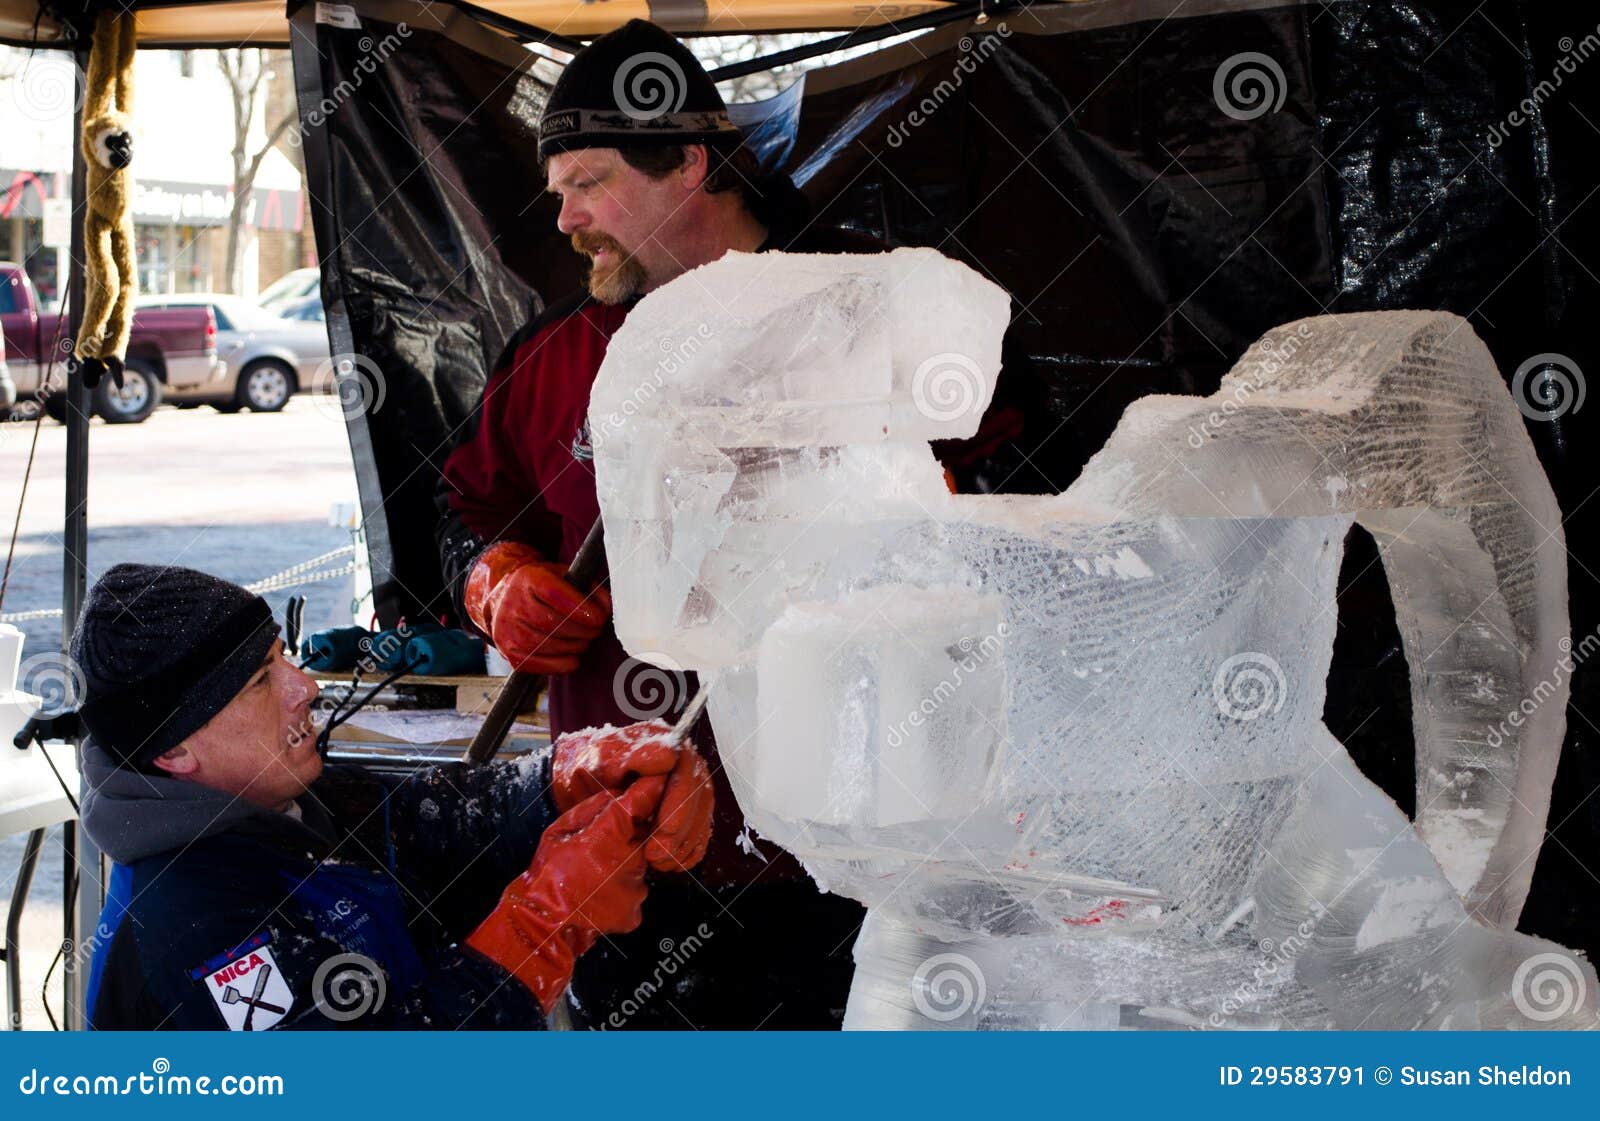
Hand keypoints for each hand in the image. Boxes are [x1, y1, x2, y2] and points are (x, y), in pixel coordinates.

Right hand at [464, 541, 610, 672]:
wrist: (508, 597)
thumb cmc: (543, 588)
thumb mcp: (565, 577)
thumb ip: (589, 588)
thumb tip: (607, 608)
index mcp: (528, 578)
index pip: (553, 593)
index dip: (578, 608)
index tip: (599, 618)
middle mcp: (512, 602)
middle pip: (550, 622)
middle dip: (581, 630)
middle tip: (596, 630)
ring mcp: (506, 627)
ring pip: (544, 644)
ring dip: (573, 646)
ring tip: (584, 641)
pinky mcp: (507, 650)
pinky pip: (535, 663)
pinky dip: (559, 664)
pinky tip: (573, 658)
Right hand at [465, 779, 662, 1012]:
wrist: (541, 924)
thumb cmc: (546, 874)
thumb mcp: (558, 830)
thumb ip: (592, 808)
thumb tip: (618, 795)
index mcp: (611, 834)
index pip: (642, 803)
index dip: (648, 792)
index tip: (653, 784)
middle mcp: (631, 859)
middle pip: (642, 836)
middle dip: (628, 836)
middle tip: (600, 846)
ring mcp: (636, 887)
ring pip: (638, 866)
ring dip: (623, 866)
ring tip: (593, 876)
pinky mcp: (635, 911)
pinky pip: (633, 892)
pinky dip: (620, 892)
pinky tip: (599, 895)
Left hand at [552, 721, 714, 872]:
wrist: (581, 783)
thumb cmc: (589, 769)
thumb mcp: (600, 760)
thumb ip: (632, 757)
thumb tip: (669, 756)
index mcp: (664, 742)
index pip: (686, 772)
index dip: (678, 803)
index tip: (663, 829)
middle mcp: (681, 763)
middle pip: (698, 797)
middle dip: (680, 831)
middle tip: (657, 854)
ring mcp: (687, 787)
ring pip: (702, 816)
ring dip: (683, 844)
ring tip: (659, 862)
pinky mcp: (687, 810)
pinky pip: (700, 832)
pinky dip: (688, 851)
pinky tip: (669, 863)